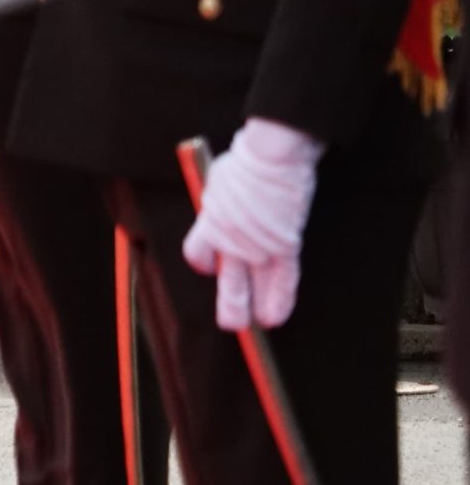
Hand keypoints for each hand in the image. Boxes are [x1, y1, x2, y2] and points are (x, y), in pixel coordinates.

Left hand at [183, 118, 320, 329]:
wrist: (271, 157)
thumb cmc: (244, 166)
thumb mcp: (216, 184)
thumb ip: (217, 205)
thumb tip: (219, 210)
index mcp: (210, 221)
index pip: (199, 251)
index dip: (202, 260)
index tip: (206, 267)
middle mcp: (232, 238)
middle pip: (227, 276)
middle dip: (230, 301)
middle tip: (229, 323)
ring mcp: (260, 244)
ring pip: (255, 282)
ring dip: (253, 306)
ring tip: (251, 328)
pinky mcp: (285, 244)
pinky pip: (284, 277)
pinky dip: (280, 297)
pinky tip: (275, 318)